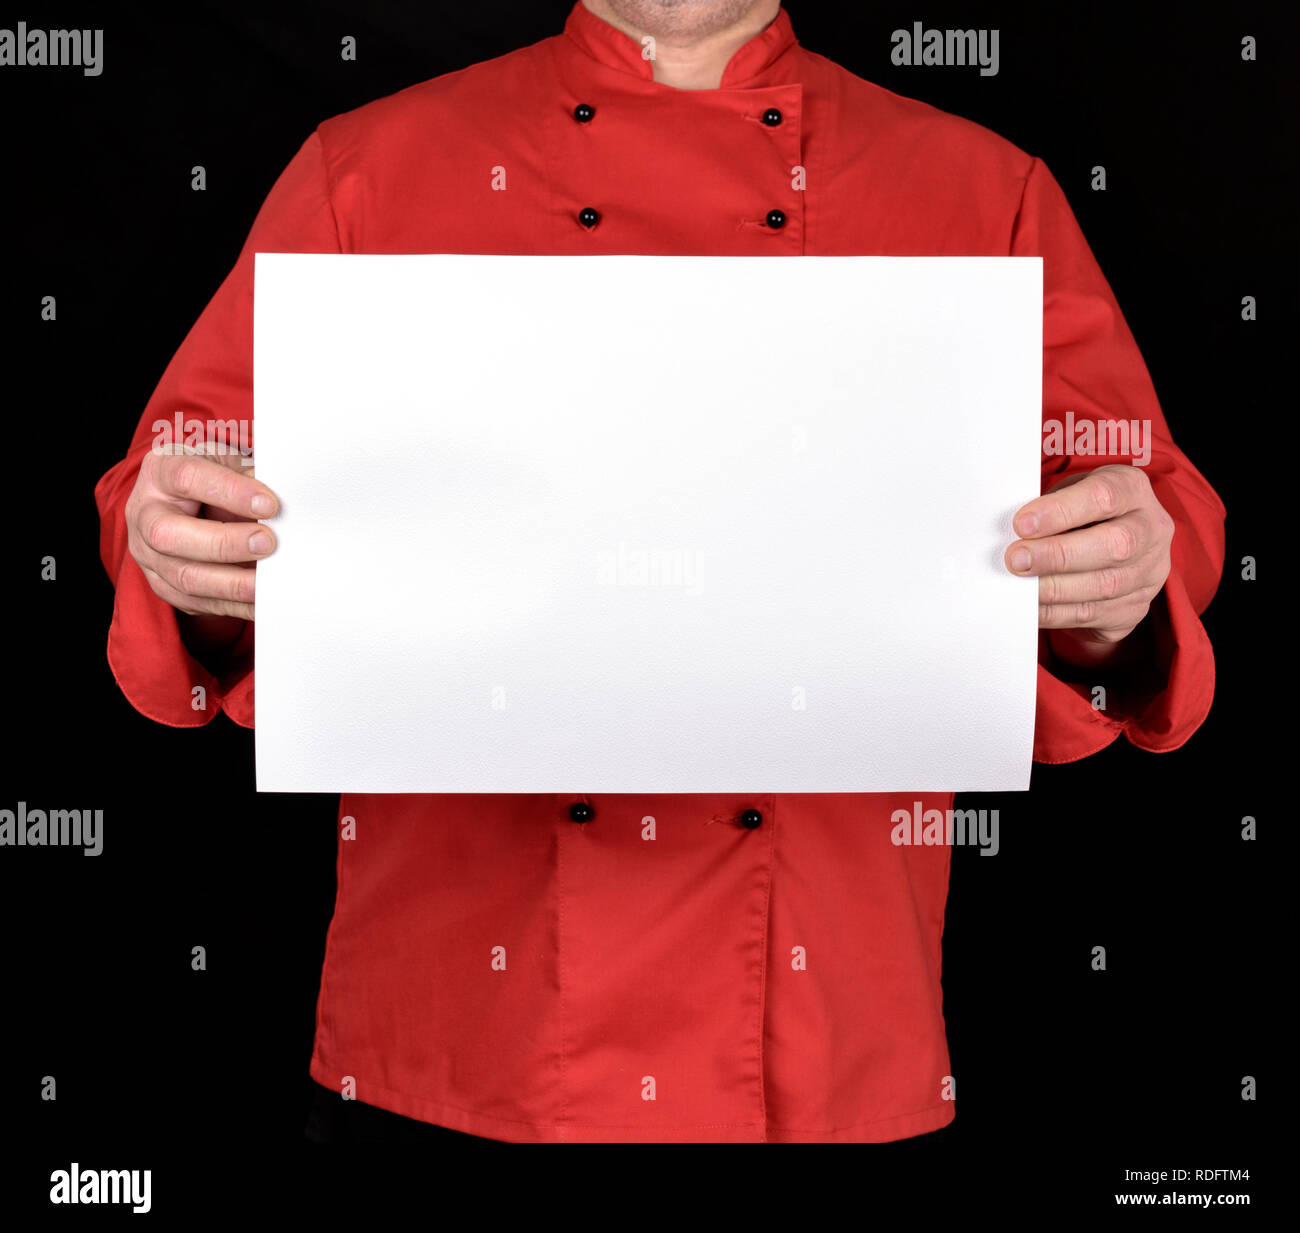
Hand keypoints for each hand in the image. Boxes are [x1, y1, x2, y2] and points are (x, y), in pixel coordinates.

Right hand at [125, 446, 278, 624]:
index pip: (187, 478)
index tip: (269, 504)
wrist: (183, 503)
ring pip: (183, 576)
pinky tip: (262, 602)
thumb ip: (248, 474)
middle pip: (169, 535)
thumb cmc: (210, 479)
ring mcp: (149, 555)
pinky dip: (234, 605)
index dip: (229, 491)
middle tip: (267, 543)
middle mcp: (146, 514)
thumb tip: (285, 494)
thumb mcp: (225, 462)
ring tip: (268, 582)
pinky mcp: (163, 585)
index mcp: (160, 472)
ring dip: (232, 583)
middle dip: (224, 543)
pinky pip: (196, 603)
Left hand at [1005, 464, 1172, 668]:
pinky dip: (1056, 613)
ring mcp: (1149, 572)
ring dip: (1054, 589)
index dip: (1060, 511)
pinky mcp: (1135, 607)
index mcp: (1132, 489)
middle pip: (1114, 544)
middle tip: (1017, 559)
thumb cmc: (1082, 514)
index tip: (1021, 524)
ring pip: (1105, 586)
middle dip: (1058, 555)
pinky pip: (1095, 614)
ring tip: (1019, 586)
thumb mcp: (1069, 493)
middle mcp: (1151, 529)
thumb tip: (1009, 531)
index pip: (1104, 496)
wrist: (1117, 549)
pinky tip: (1031, 607)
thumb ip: (1048, 506)